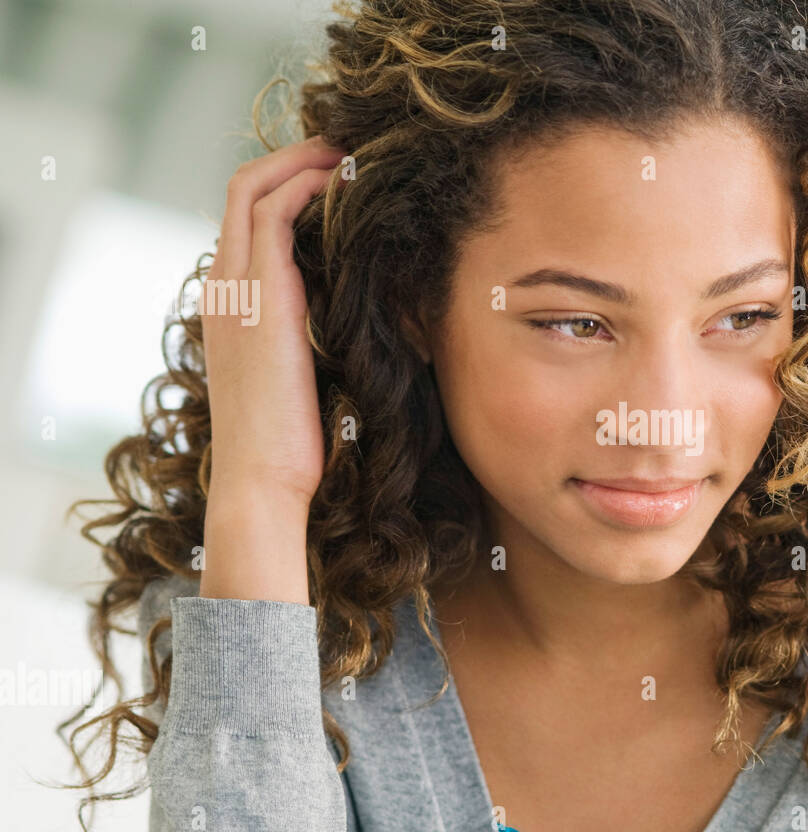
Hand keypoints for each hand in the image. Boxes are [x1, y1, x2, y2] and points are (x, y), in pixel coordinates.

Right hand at [198, 136, 347, 603]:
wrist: (265, 480)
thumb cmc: (293, 445)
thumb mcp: (301, 379)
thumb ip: (313, 339)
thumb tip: (361, 319)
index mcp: (230, 306)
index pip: (245, 220)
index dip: (287, 187)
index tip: (337, 181)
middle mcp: (223, 287)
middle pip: (244, 188)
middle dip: (296, 158)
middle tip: (348, 150)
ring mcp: (235, 287)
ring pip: (253, 187)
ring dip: (304, 160)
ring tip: (352, 154)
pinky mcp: (260, 294)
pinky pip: (276, 212)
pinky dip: (310, 186)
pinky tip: (349, 185)